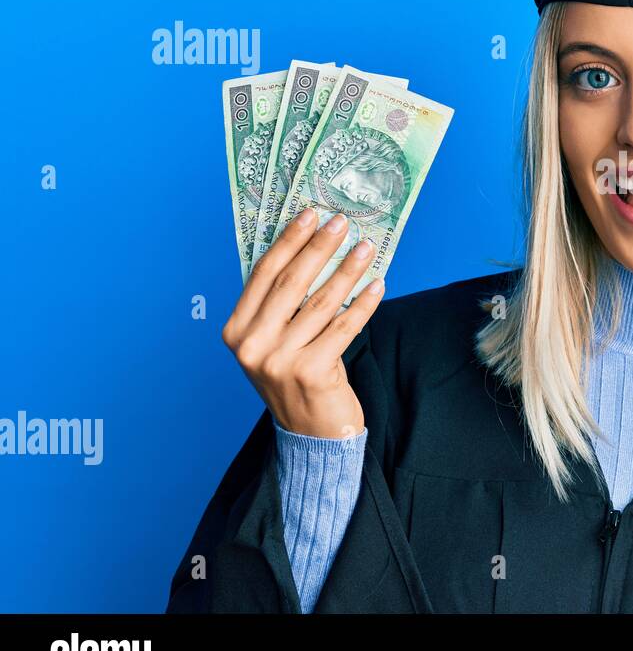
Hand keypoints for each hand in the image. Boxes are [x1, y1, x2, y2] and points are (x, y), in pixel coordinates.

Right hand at [221, 207, 384, 437]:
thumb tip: (311, 249)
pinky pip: (344, 327)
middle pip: (291, 283)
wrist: (311, 436)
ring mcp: (279, 361)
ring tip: (366, 248)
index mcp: (237, 331)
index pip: (263, 275)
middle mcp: (252, 345)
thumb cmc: (297, 379)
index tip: (309, 215)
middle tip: (341, 222)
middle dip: (319, 247)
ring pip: (321, 302)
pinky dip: (364, 304)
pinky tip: (377, 285)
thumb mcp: (275, 342)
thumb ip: (281, 305)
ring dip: (347, 271)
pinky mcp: (311, 373)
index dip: (288, 241)